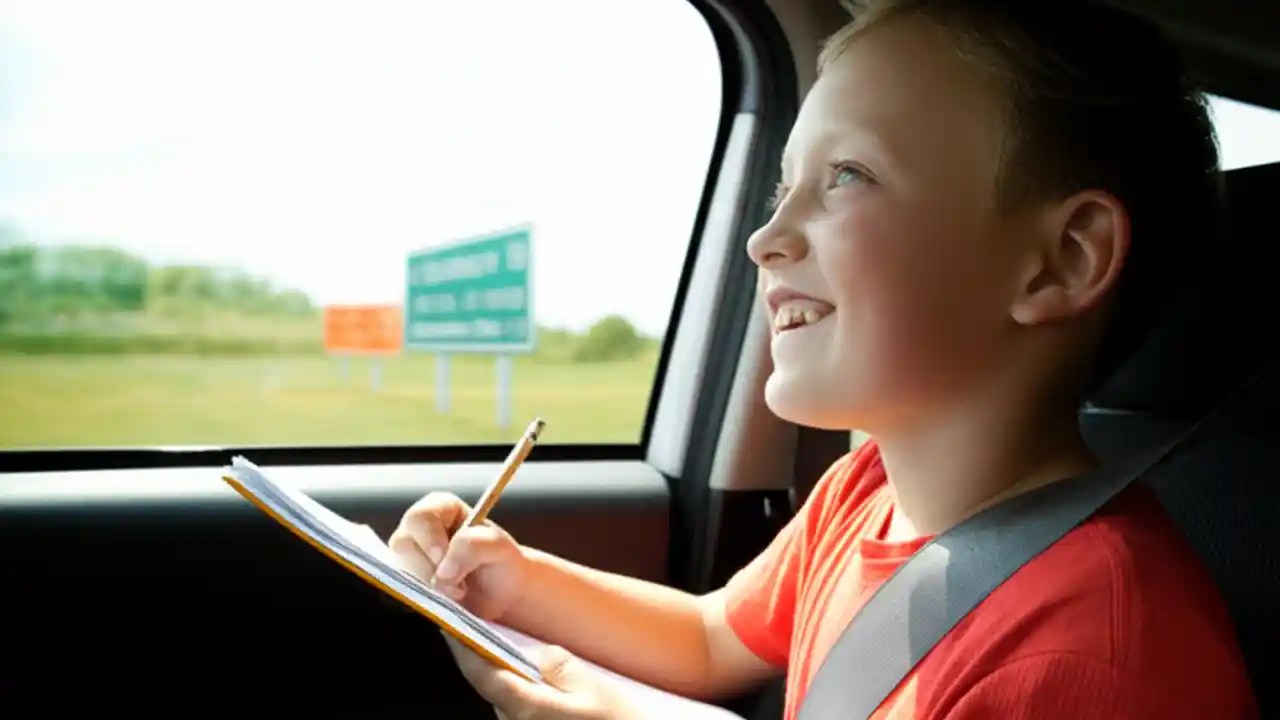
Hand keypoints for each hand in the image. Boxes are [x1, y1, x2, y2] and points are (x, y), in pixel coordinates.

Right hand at [388, 491, 529, 619]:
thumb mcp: (499, 547)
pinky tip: (444, 603)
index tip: (442, 557)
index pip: (421, 517)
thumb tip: (442, 571)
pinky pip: (402, 593)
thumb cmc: (502, 564)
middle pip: (404, 545)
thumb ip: (472, 546)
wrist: (504, 598)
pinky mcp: (406, 584)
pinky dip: (422, 601)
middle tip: (458, 584)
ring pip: (401, 572)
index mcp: (441, 509)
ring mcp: (408, 558)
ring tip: (457, 593)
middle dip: (430, 569)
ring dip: (429, 589)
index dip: (430, 538)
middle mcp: (418, 531)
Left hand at [443, 633, 644, 719]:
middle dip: (490, 659)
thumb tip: (541, 656)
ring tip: (523, 653)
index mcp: (526, 708)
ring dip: (511, 679)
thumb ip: (560, 667)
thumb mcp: (593, 688)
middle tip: (491, 628)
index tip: (449, 622)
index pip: (479, 671)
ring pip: (509, 701)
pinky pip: (524, 712)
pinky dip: (527, 695)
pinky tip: (546, 684)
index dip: (461, 645)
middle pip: (493, 687)